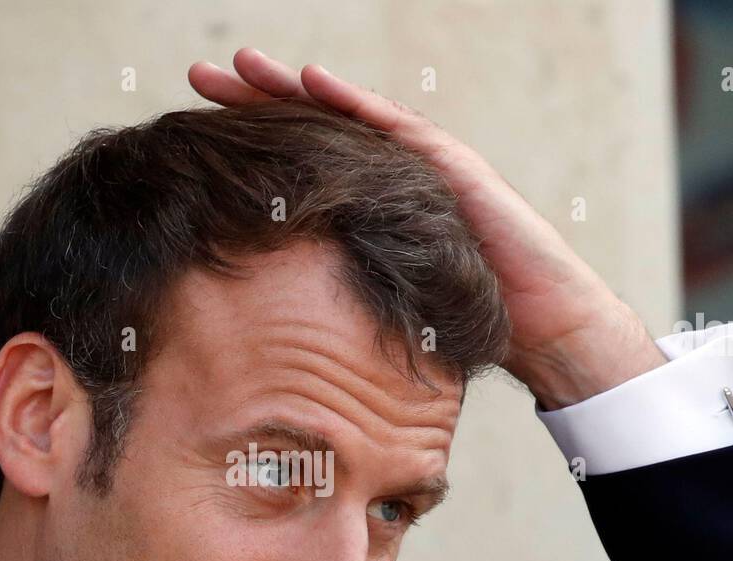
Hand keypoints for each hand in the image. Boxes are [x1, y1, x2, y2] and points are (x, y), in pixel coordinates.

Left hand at [188, 47, 666, 409]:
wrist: (538, 324)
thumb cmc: (462, 319)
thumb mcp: (379, 301)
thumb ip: (338, 289)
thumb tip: (272, 321)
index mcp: (367, 203)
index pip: (299, 162)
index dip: (250, 143)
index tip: (194, 132)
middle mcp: (389, 174)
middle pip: (312, 127)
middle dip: (256, 101)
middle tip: (200, 78)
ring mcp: (422, 163)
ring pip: (347, 115)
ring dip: (294, 87)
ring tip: (243, 65)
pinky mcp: (452, 167)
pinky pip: (397, 128)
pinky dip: (355, 103)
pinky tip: (315, 81)